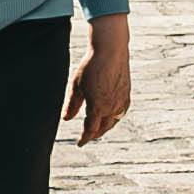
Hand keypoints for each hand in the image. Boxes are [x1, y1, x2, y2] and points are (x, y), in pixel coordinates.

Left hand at [65, 18, 133, 147]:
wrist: (111, 50)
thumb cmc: (91, 65)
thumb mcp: (76, 85)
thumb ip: (72, 104)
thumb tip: (67, 119)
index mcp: (97, 107)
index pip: (90, 130)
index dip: (84, 138)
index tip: (79, 143)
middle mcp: (111, 107)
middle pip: (103, 128)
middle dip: (94, 134)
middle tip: (87, 137)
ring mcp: (121, 101)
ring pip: (114, 121)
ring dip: (105, 127)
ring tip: (98, 128)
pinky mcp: (127, 94)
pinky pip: (121, 112)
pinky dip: (115, 118)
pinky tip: (112, 116)